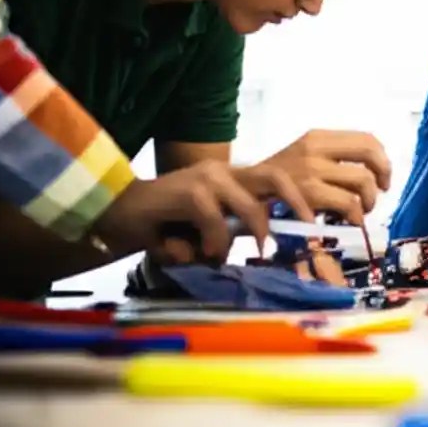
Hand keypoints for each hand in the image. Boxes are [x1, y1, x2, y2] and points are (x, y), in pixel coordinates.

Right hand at [94, 160, 309, 260]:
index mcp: (232, 178)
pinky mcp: (190, 192)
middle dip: (299, 207)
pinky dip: (214, 243)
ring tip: (243, 254)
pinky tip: (196, 253)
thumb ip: (232, 235)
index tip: (316, 229)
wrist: (112, 212)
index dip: (300, 202)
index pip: (278, 181)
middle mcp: (224, 172)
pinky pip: (217, 222)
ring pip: (250, 207)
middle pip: (277, 178)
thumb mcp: (205, 232)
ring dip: (250, 234)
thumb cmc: (161, 226)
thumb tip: (265, 255)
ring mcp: (208, 178)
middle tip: (307, 236)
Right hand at [260, 129, 391, 225]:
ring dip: (369, 201)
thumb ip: (331, 159)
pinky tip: (349, 221)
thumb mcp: (301, 158)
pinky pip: (348, 204)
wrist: (237, 192)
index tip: (382, 177)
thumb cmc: (273, 181)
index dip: (382, 159)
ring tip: (360, 212)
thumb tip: (372, 172)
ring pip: (362, 181)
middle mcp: (315, 148)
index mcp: (317, 137)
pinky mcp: (307, 194)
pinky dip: (355, 215)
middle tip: (377, 195)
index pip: (366, 138)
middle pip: (371, 155)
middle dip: (382, 178)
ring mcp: (311, 170)